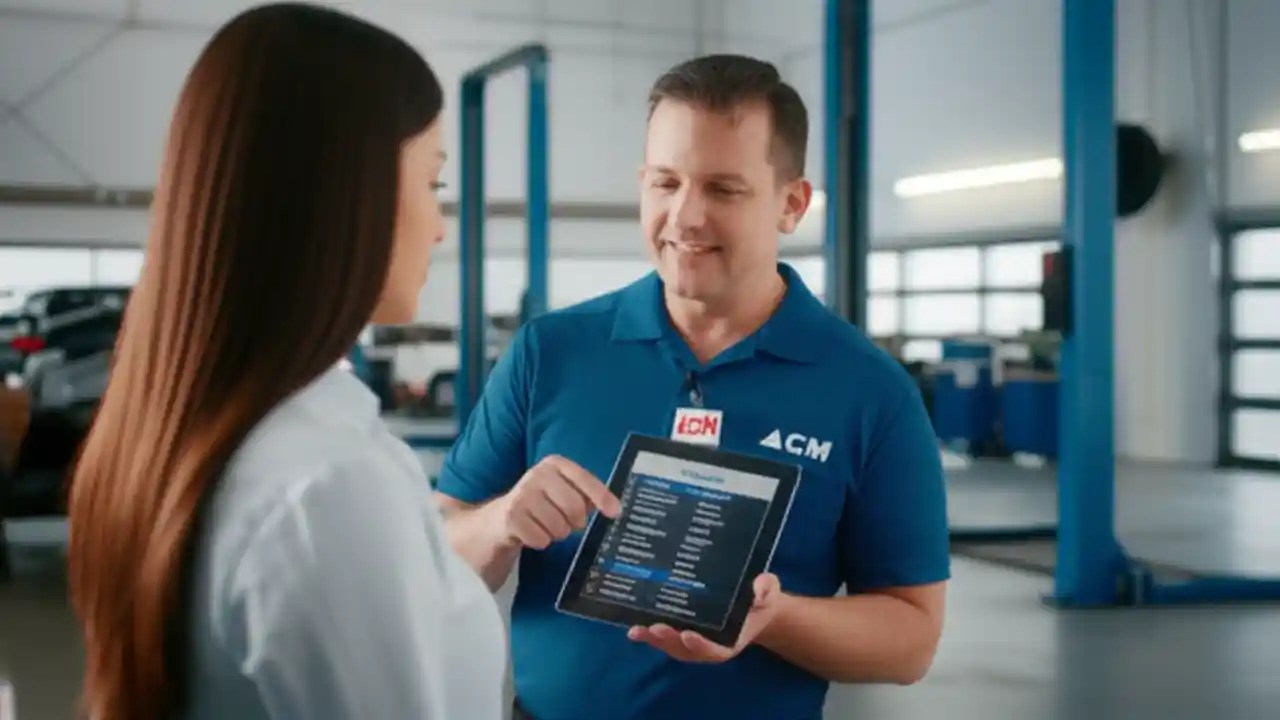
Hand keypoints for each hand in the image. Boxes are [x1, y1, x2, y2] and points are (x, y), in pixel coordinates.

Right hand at [493, 455, 620, 549]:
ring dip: (557, 534)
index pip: (584, 479)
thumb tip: (613, 508)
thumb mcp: (562, 491)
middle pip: (574, 507)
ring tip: (545, 526)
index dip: (602, 497)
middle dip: (575, 522)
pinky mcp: (511, 517)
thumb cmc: (539, 504)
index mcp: (554, 464)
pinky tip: (531, 532)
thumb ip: (585, 495)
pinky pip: (541, 539)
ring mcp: (522, 495)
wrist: (498, 518)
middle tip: (568, 523)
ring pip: (559, 526)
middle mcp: (537, 474)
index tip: (615, 512)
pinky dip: (541, 542)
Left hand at [627, 573, 782, 662]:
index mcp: (731, 640)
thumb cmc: (761, 598)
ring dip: (654, 639)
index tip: (687, 635)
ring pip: (671, 645)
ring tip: (638, 629)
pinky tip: (633, 626)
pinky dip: (649, 634)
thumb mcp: (770, 590)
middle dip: (669, 640)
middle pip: (686, 649)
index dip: (700, 645)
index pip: (715, 649)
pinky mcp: (682, 630)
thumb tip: (758, 589)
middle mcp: (709, 644)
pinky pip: (665, 635)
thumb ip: (766, 590)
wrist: (753, 603)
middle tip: (655, 627)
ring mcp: (694, 639)